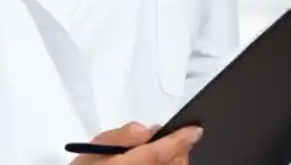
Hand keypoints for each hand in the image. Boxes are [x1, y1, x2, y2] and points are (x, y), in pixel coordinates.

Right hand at [72, 121, 202, 164]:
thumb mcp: (95, 147)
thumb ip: (120, 136)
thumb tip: (144, 129)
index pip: (162, 152)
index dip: (180, 139)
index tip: (195, 129)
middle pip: (174, 163)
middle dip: (180, 149)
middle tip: (174, 137)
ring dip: (176, 159)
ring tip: (166, 149)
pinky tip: (161, 161)